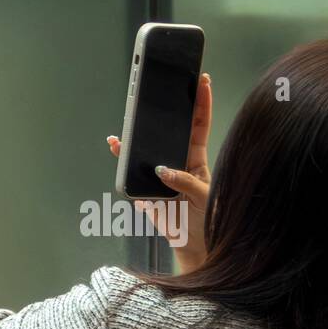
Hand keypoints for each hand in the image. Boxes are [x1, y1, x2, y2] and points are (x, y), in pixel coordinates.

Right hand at [107, 72, 212, 273]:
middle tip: (158, 88)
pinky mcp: (147, 192)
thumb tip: (163, 170)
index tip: (201, 80)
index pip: (199, 125)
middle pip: (169, 131)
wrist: (196, 248)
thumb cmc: (209, 221)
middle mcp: (178, 163)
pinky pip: (132, 175)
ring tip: (127, 123)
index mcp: (197, 160)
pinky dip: (122, 163)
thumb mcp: (205, 199)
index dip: (201, 102)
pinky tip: (118, 148)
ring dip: (135, 137)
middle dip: (164, 110)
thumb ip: (186, 183)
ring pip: (146, 151)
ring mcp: (160, 176)